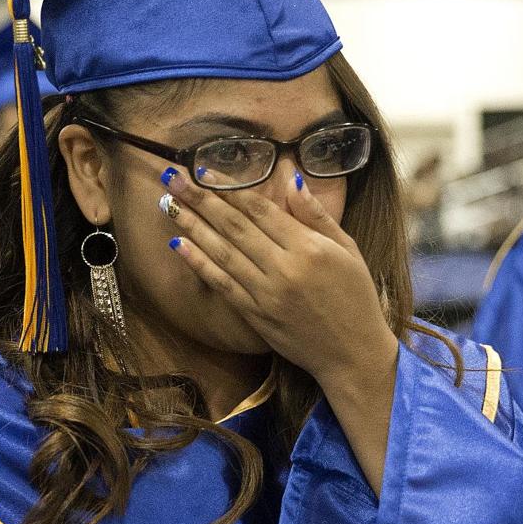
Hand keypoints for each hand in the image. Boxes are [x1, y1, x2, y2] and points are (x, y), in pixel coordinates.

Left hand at [160, 167, 396, 396]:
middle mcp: (284, 269)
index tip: (205, 170)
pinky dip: (198, 263)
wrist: (352, 353)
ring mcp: (266, 294)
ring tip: (167, 203)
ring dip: (191, 225)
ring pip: (221, 252)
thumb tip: (292, 181)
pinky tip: (178, 245)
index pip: (260, 210)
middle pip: (234, 226)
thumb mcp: (348, 249)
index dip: (229, 188)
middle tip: (173, 177)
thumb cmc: (355, 297)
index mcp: (308, 248)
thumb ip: (317, 215)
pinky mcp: (255, 315)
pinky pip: (221, 284)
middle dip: (200, 199)